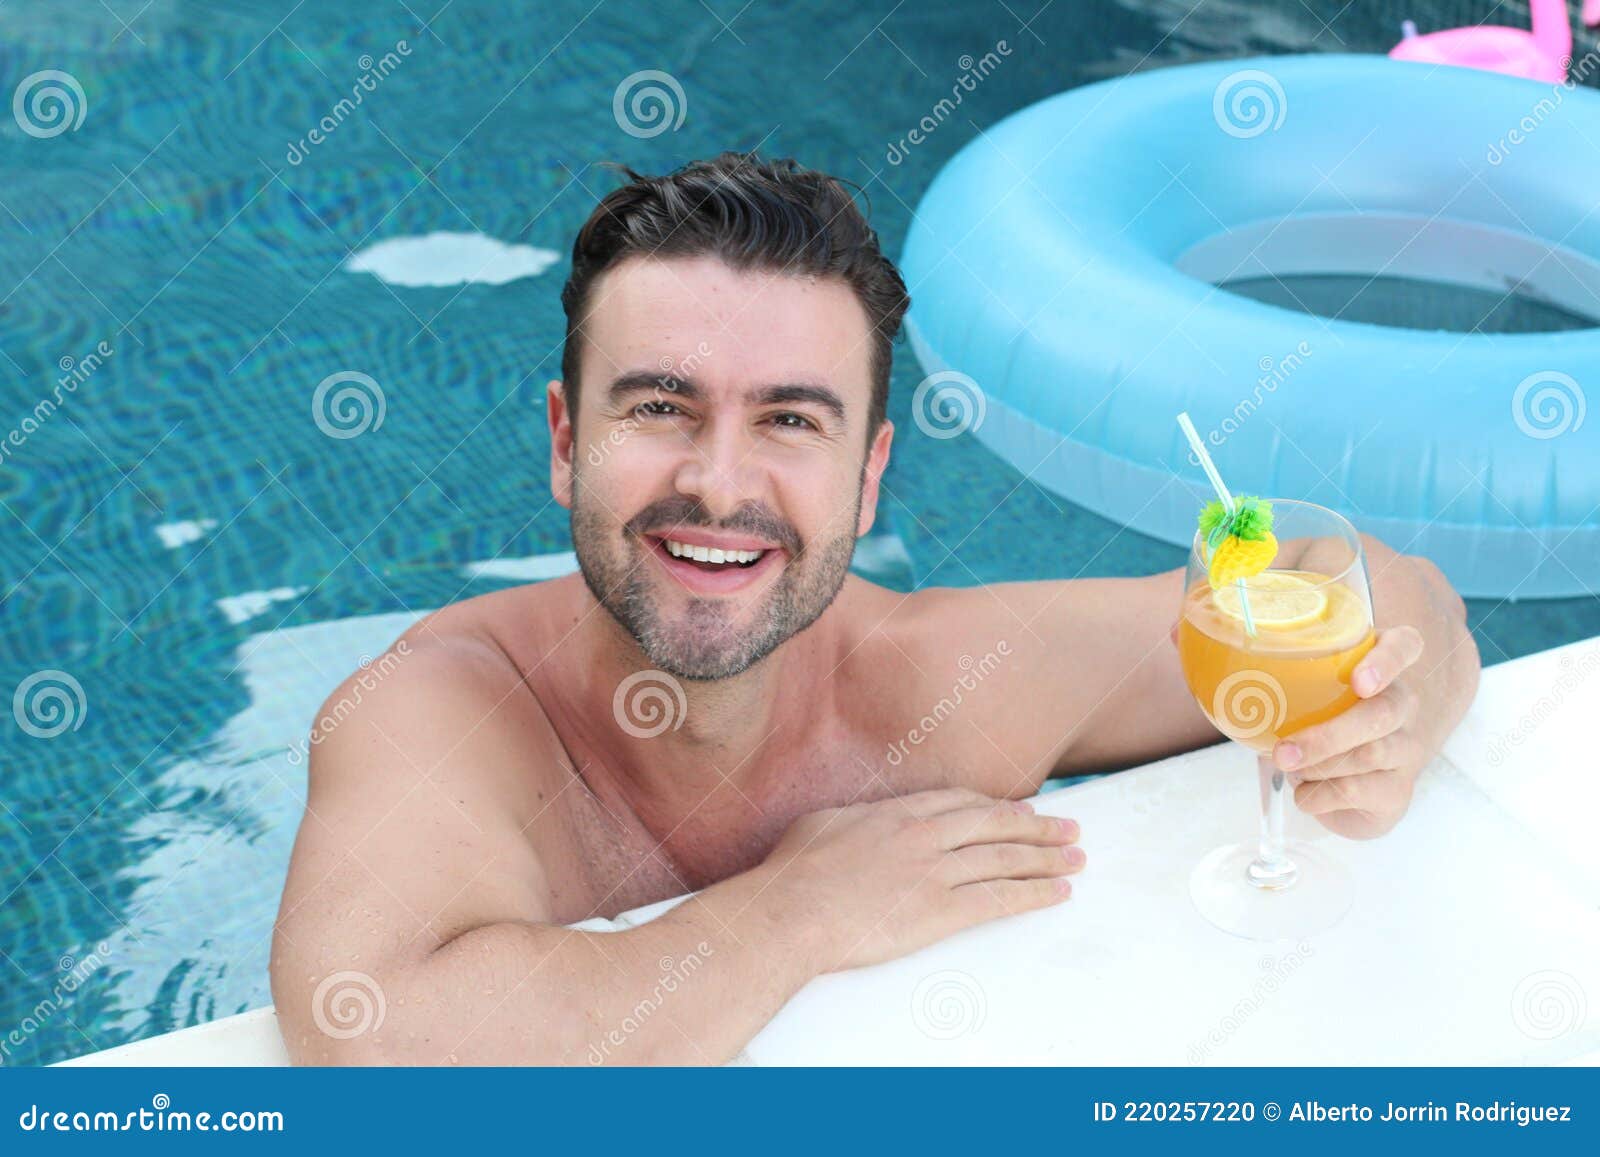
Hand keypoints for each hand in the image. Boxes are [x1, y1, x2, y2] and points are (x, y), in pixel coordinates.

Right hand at [759, 788, 1083, 970]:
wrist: (791, 911)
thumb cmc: (793, 873)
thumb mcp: (821, 825)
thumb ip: (853, 821)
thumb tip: (858, 823)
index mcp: (896, 812)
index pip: (960, 802)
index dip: (995, 806)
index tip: (1019, 809)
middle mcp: (923, 834)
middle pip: (995, 824)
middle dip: (1037, 826)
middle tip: (1068, 828)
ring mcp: (934, 871)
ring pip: (1005, 858)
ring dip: (1046, 858)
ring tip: (1075, 858)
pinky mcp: (939, 911)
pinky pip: (998, 899)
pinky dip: (1033, 894)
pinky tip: (1056, 893)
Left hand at [1273, 625, 1427, 838]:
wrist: (1357, 777)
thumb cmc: (1321, 716)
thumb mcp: (1301, 685)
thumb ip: (1264, 666)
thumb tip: (1197, 649)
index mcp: (1382, 664)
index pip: (1404, 647)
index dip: (1386, 661)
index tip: (1360, 681)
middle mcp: (1403, 703)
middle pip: (1383, 713)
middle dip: (1329, 736)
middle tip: (1283, 753)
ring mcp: (1405, 748)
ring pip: (1369, 756)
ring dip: (1316, 767)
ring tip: (1285, 765)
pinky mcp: (1396, 790)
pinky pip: (1359, 792)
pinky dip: (1319, 794)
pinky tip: (1305, 790)